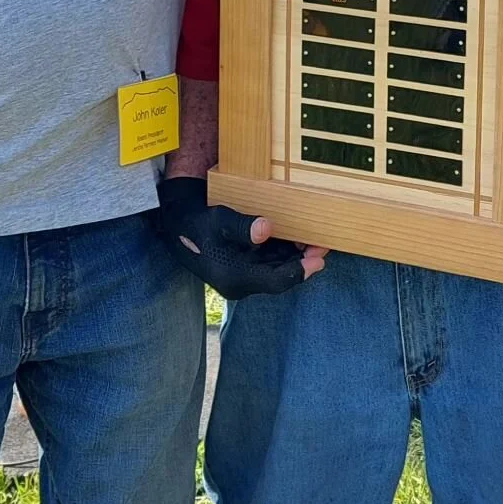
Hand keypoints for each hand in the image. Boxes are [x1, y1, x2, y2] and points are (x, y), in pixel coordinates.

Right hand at [157, 177, 326, 299]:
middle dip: (304, 263)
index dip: (300, 272)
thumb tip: (265, 229)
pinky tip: (297, 239)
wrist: (178, 227)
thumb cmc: (199, 223)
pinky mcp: (243, 269)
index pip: (275, 281)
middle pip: (280, 278)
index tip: (320, 260)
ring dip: (296, 258)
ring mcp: (242, 277)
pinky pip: (269, 265)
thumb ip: (242, 227)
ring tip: (316, 240)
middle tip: (324, 245)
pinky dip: (284, 253)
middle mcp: (241, 283)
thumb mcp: (219, 220)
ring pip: (277, 271)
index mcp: (235, 277)